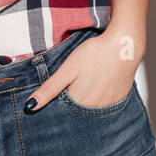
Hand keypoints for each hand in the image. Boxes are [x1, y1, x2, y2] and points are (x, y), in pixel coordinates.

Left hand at [23, 29, 141, 111]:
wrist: (125, 44)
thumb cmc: (95, 53)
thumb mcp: (68, 69)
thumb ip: (50, 89)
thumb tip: (30, 106)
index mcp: (80, 101)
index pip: (62, 110)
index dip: (57, 102)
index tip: (57, 93)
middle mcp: (95, 108)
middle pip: (77, 110)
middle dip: (71, 103)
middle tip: (74, 83)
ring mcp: (109, 104)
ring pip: (92, 108)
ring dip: (86, 101)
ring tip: (87, 82)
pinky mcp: (120, 97)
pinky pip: (106, 104)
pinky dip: (100, 98)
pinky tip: (99, 84)